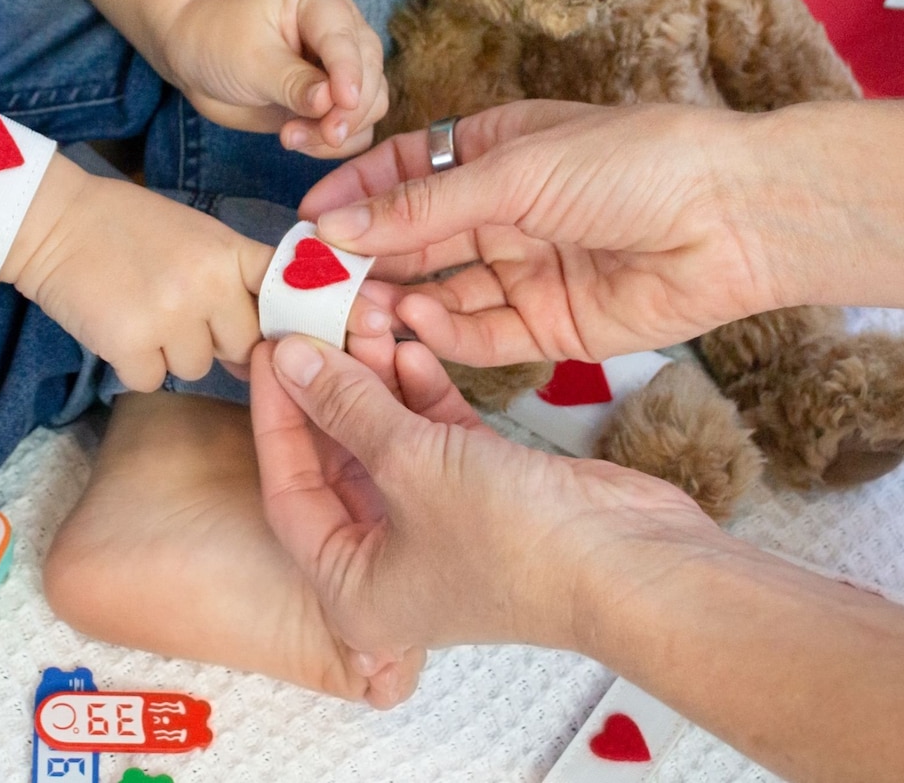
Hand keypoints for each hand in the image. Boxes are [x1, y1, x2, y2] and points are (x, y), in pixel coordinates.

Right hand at [2, 158, 395, 389]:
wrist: (53, 223)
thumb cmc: (129, 229)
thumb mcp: (201, 236)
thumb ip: (245, 276)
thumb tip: (280, 339)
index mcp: (231, 252)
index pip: (291, 293)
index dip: (320, 321)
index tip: (358, 335)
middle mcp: (209, 284)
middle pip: (246, 347)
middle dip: (221, 341)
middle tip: (180, 309)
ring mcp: (170, 315)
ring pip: (199, 368)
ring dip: (174, 353)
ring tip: (143, 309)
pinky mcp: (130, 344)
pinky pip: (154, 380)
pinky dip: (136, 364)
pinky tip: (119, 327)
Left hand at [161, 0, 387, 157]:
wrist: (194, 57)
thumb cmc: (217, 41)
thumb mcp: (250, 60)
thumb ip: (292, 82)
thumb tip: (331, 102)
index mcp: (324, 4)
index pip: (347, 40)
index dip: (349, 73)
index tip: (343, 102)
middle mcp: (343, 33)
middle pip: (370, 75)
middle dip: (345, 110)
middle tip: (305, 134)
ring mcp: (341, 70)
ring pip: (370, 105)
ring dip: (338, 131)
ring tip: (290, 138)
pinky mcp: (332, 102)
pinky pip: (356, 129)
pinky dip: (335, 144)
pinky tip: (299, 142)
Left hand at [250, 335, 712, 658]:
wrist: (634, 565)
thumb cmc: (513, 541)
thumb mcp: (410, 463)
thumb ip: (345, 405)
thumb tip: (291, 357)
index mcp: (352, 586)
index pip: (287, 488)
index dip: (276, 416)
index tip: (269, 349)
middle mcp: (388, 563)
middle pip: (335, 461)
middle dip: (329, 390)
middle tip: (315, 322)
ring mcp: (438, 527)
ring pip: (386, 441)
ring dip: (376, 381)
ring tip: (368, 316)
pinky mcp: (484, 493)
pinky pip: (433, 437)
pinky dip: (421, 394)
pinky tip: (410, 347)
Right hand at [298, 100, 793, 365]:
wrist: (735, 218)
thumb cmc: (630, 165)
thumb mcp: (512, 173)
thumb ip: (420, 207)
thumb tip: (334, 223)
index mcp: (491, 154)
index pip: (401, 176)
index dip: (352, 197)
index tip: (305, 223)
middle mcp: (500, 214)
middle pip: (413, 241)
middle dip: (364, 260)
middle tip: (314, 283)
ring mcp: (522, 271)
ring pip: (440, 292)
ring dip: (396, 300)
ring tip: (356, 310)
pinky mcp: (548, 327)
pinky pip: (481, 334)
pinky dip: (444, 332)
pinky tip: (415, 322)